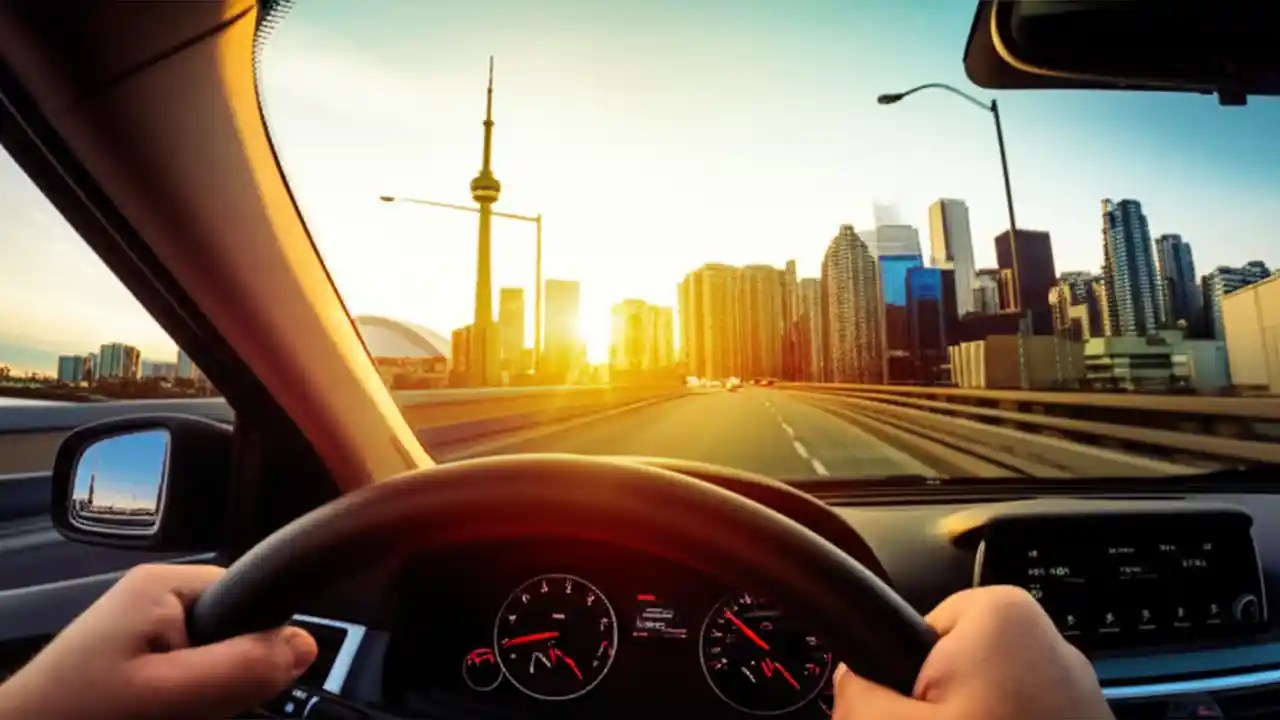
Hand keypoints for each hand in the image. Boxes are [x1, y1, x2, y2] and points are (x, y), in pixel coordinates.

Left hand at [0, 563, 317, 719]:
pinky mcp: (133, 661)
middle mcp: (154, 598)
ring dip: (204, 696)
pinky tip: (162, 718)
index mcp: (163, 586)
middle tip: (191, 712)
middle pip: (235, 632)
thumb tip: (309, 644)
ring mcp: (141, 630)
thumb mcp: (166, 697)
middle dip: (226, 676)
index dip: (256, 644)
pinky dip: (184, 704)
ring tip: (169, 717)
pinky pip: (187, 676)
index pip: (251, 597)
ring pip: (214, 660)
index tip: (236, 686)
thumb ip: (238, 668)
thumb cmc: (76, 717)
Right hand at [832, 586, 1113, 719]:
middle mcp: (1043, 635)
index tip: (915, 716)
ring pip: (985, 700)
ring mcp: (1070, 683)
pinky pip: (1019, 717)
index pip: (911, 631)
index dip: (900, 685)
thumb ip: (857, 695)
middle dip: (935, 710)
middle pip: (949, 669)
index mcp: (998, 613)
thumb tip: (849, 681)